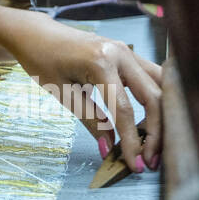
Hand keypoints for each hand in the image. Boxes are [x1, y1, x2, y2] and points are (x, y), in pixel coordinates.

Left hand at [8, 16, 161, 171]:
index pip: (125, 110)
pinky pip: (152, 77)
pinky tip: (152, 122)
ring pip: (161, 85)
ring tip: (155, 144)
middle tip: (151, 161)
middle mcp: (121, 52)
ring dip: (162, 116)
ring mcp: (127, 50)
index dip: (132, 141)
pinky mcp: (128, 53)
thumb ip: (91, 120)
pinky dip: (157, 100)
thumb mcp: (62, 93)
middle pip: (153, 97)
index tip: (136, 165)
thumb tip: (110, 149)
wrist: (36, 34)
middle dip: (156, 133)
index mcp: (101, 61)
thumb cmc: (42, 60)